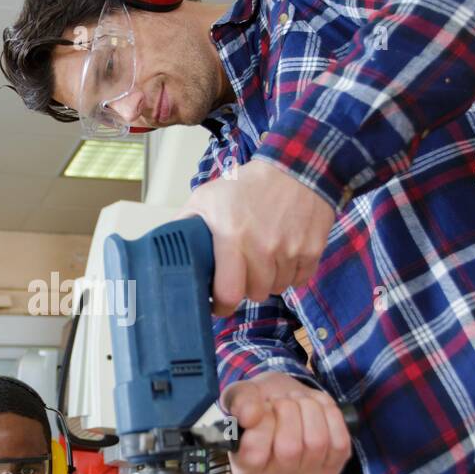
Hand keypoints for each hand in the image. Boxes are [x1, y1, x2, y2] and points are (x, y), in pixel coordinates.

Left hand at [180, 159, 335, 315]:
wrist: (295, 168)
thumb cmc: (246, 186)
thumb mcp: (207, 198)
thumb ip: (184, 225)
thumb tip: (162, 249)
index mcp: (232, 236)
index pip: (228, 293)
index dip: (221, 305)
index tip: (218, 303)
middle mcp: (263, 247)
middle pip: (254, 294)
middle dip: (246, 287)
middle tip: (242, 271)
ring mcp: (291, 250)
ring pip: (276, 288)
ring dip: (268, 280)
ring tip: (263, 258)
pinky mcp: (312, 251)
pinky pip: (299, 281)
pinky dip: (290, 274)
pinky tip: (283, 255)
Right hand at [221, 371, 351, 473]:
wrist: (285, 401)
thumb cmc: (259, 403)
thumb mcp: (241, 394)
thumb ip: (239, 401)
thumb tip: (250, 416)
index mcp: (244, 467)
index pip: (254, 455)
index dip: (262, 423)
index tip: (262, 406)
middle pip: (289, 449)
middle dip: (288, 410)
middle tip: (281, 399)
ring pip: (316, 443)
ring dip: (309, 409)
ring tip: (299, 400)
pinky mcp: (329, 470)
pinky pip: (339, 444)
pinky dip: (331, 417)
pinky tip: (318, 408)